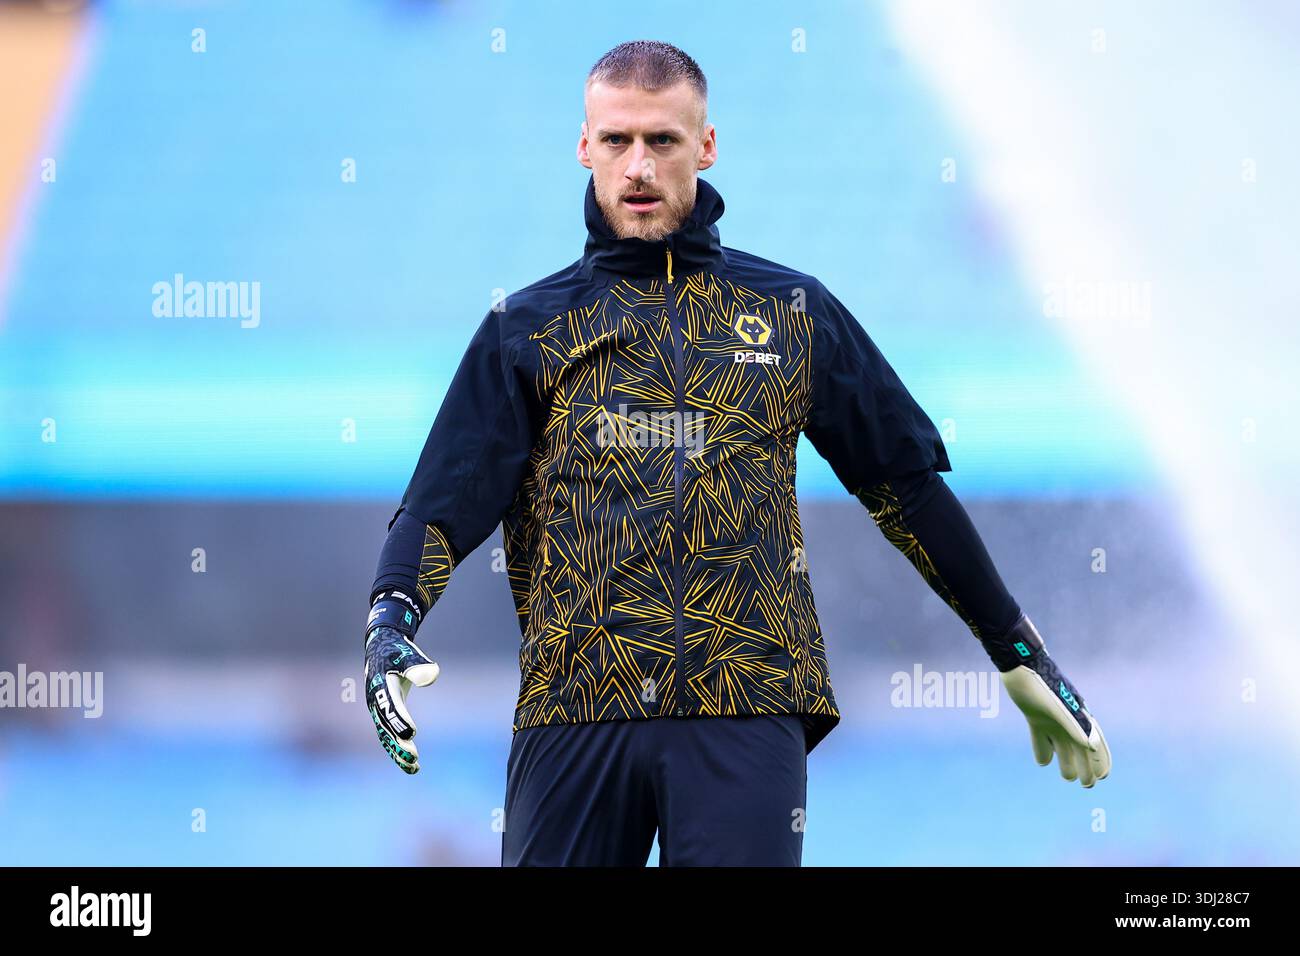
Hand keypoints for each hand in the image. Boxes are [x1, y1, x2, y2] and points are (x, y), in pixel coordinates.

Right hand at [364, 624, 439, 773]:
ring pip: (386, 737)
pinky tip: (413, 766)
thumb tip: (432, 676)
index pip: (390, 707)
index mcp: (381, 686)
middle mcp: (376, 702)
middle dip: (398, 743)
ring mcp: (377, 710)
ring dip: (398, 753)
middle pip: (386, 727)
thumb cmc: (398, 650)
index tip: (411, 734)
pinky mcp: (383, 716)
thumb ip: (419, 666)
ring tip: (414, 767)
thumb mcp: (409, 654)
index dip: (400, 720)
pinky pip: (388, 737)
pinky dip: (398, 751)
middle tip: (414, 757)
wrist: (382, 646)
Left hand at [1001, 649, 1111, 787]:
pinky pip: (1041, 737)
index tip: (1103, 777)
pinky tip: (1043, 762)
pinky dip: (1044, 749)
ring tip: (1068, 777)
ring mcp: (1051, 717)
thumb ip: (1074, 726)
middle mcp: (1066, 718)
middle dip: (1086, 766)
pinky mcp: (1034, 715)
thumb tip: (1091, 746)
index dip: (1101, 759)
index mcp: (1077, 716)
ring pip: (1062, 745)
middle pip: (1080, 747)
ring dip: (1067, 761)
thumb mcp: (1057, 707)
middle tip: (1087, 785)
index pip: (1095, 742)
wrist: (1018, 664)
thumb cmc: (1040, 684)